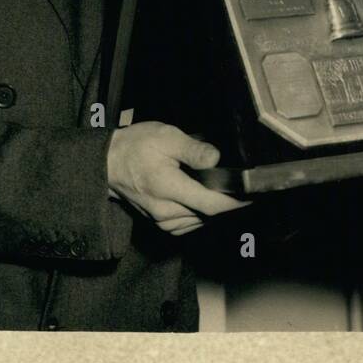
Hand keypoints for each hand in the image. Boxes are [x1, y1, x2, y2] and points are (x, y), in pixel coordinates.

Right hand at [107, 121, 247, 234]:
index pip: (212, 205)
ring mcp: (162, 221)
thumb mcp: (166, 137)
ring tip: (225, 189)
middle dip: (228, 202)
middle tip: (243, 186)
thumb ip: (193, 149)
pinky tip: (205, 198)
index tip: (254, 194)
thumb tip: (216, 158)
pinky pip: (189, 224)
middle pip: (209, 215)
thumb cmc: (136, 147)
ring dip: (214, 208)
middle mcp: (166, 211)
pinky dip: (201, 214)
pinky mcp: (160, 223)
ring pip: (201, 221)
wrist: (108, 163)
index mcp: (169, 189)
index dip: (236, 202)